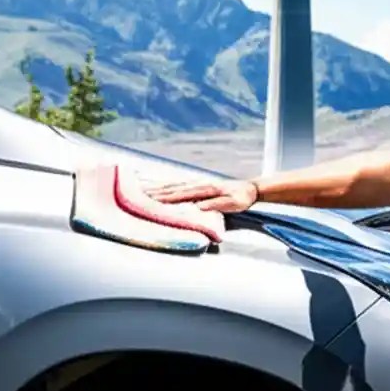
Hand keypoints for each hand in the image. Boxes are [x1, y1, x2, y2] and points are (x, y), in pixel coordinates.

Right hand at [144, 178, 259, 212]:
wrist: (249, 189)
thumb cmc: (241, 199)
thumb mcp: (232, 204)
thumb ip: (215, 205)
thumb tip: (198, 207)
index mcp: (206, 190)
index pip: (182, 194)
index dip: (167, 197)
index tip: (153, 200)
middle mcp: (199, 184)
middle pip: (174, 188)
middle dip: (157, 191)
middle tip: (140, 194)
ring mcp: (198, 183)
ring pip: (175, 184)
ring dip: (159, 187)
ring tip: (144, 188)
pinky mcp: (199, 185)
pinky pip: (180, 184)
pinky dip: (168, 184)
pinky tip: (161, 185)